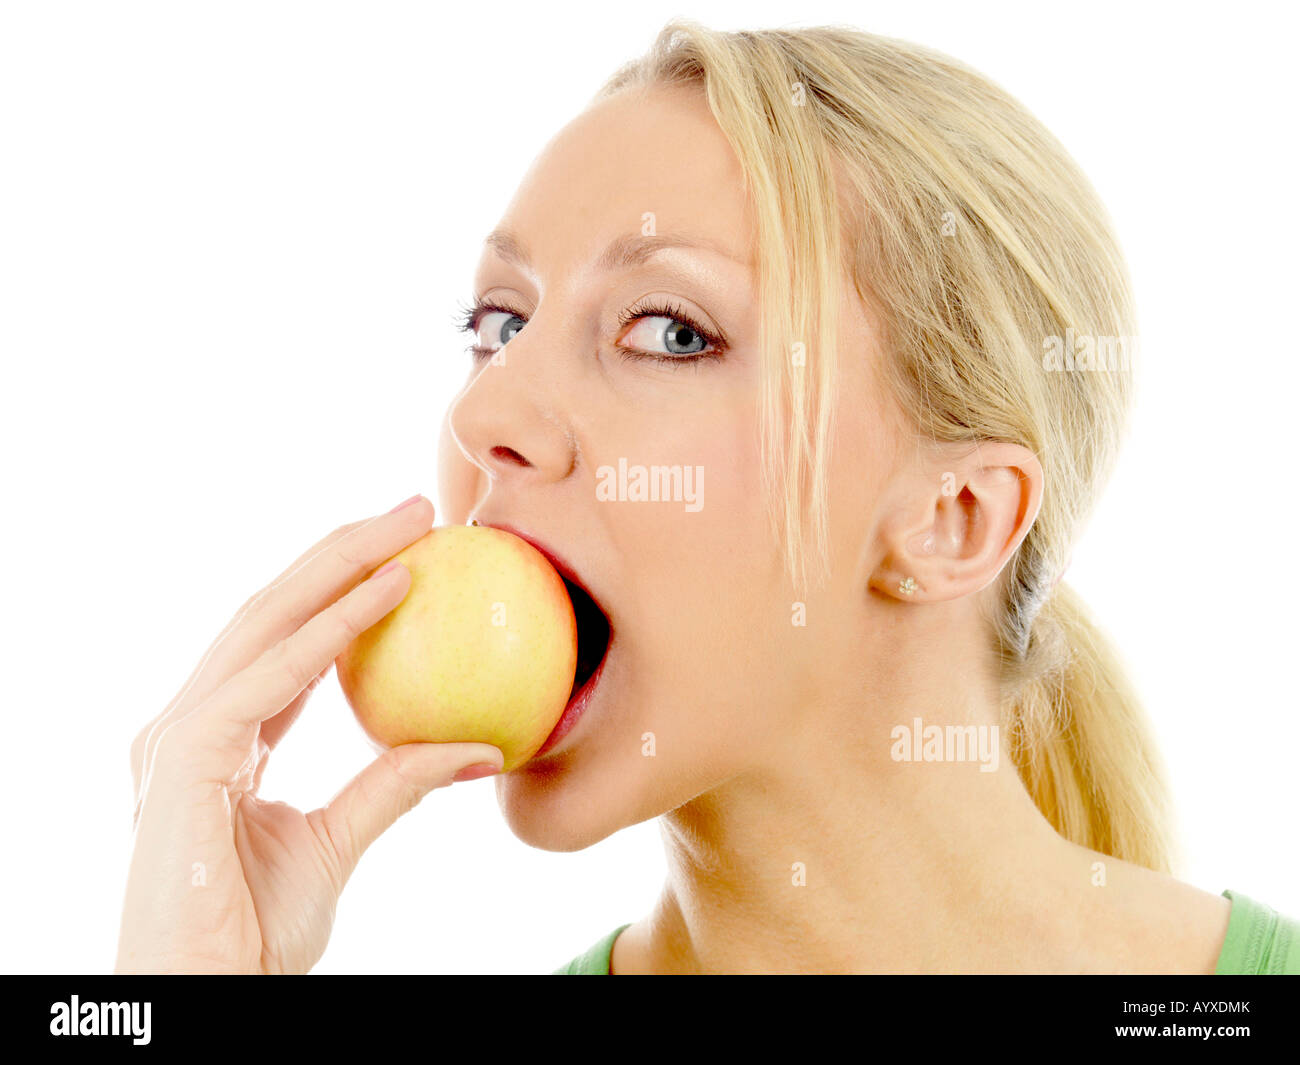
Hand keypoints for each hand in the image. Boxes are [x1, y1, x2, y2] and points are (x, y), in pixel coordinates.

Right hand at [116, 495, 502, 972]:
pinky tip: (390, 588)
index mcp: (221, 739)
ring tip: (411, 523)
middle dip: (346, 551)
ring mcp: (181, 732)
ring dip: (345, 562)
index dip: (343, 591)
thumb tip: (482, 749)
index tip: (409, 553)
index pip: (287, 643)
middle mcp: (192, 721)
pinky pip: (274, 674)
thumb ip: (395, 784)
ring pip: (270, 620)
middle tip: (417, 509)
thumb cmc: (253, 933)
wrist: (205, 996)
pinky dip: (333, 626)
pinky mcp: (187, 754)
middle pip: (275, 610)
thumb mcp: (340, 841)